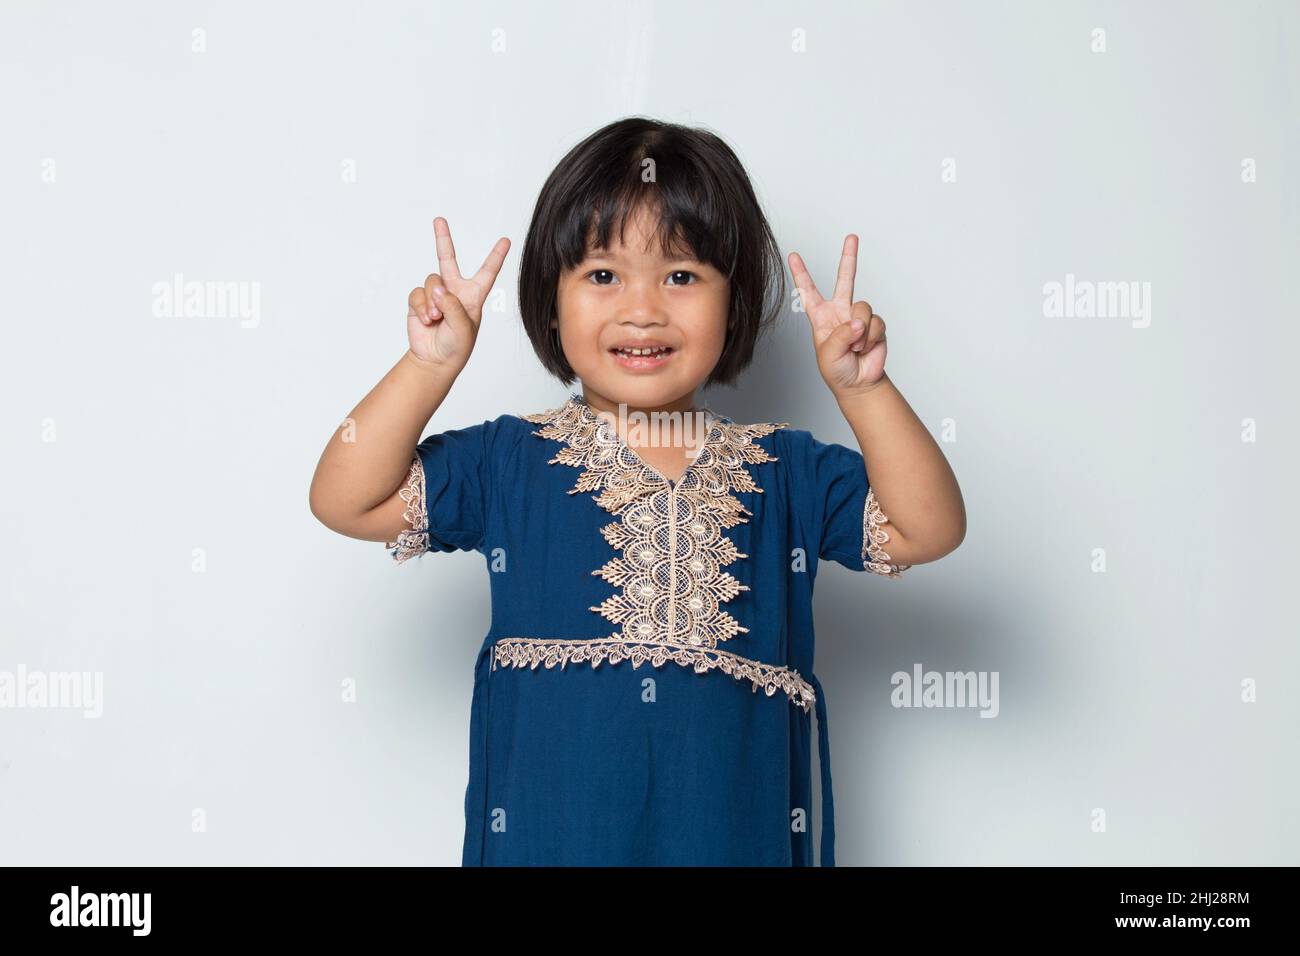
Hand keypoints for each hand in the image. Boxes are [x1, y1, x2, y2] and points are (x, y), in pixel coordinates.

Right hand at [407, 217, 509, 371]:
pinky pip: (416, 293)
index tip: (505, 240)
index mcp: (473, 295)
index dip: (495, 256)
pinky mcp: (419, 301)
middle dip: (442, 238)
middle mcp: (454, 290)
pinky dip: (420, 307)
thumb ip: (453, 307)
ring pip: (431, 281)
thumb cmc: (457, 346)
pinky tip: (426, 320)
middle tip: (439, 220)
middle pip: (448, 258)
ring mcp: (436, 294)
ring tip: (435, 318)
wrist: (435, 359)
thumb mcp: (464, 328)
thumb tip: (438, 290)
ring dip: (432, 301)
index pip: (487, 272)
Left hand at [788, 234, 887, 396]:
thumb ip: (841, 335)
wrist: (858, 383)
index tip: (793, 255)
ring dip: (860, 330)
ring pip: (863, 308)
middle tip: (852, 237)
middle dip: (849, 257)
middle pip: (845, 279)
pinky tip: (865, 348)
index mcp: (821, 316)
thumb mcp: (828, 354)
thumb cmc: (837, 370)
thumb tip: (858, 323)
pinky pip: (876, 323)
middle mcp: (840, 311)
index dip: (801, 274)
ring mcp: (858, 317)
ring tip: (855, 346)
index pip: (809, 291)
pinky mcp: (875, 325)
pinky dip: (871, 338)